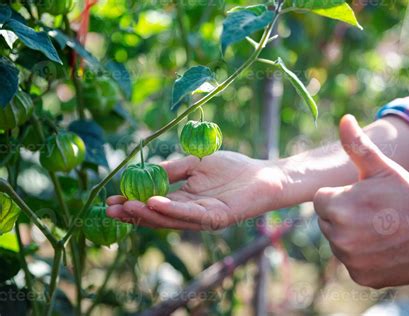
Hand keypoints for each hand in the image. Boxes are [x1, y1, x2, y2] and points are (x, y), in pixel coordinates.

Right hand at [107, 151, 286, 229]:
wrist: (264, 174)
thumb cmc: (232, 168)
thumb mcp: (196, 164)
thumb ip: (173, 170)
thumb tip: (146, 173)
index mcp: (185, 200)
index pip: (154, 204)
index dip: (133, 202)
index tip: (110, 198)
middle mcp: (191, 213)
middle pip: (158, 215)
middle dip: (133, 212)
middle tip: (110, 209)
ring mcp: (203, 218)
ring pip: (171, 218)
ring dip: (147, 213)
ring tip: (126, 206)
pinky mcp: (216, 218)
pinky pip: (191, 214)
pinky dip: (172, 209)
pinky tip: (154, 202)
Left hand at [314, 115, 408, 287]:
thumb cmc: (408, 195)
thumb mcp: (381, 168)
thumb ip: (356, 146)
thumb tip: (344, 119)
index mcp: (336, 206)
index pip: (320, 200)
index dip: (340, 196)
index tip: (362, 197)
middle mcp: (338, 236)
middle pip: (327, 222)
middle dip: (343, 216)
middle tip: (373, 213)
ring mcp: (350, 260)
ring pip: (338, 244)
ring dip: (352, 237)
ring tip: (380, 229)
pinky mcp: (361, 277)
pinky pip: (352, 264)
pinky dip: (363, 258)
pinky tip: (383, 248)